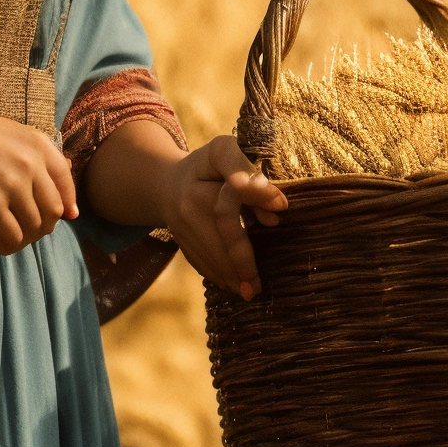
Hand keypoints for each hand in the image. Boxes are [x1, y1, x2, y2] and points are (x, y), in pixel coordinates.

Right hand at [0, 101, 78, 253]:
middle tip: (18, 227)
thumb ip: (34, 160)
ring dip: (19, 238)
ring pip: (34, 229)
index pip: (66, 184)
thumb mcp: (5, 135)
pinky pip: (11, 239)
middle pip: (53, 212)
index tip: (60, 218)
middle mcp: (30, 163)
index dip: (65, 206)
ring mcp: (12, 184)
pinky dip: (1, 244)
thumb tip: (67, 205)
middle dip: (39, 226)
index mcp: (36, 144)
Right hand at [157, 135, 288, 300]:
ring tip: (249, 291)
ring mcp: (179, 217)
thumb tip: (279, 208)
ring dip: (230, 274)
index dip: (256, 192)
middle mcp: (192, 190)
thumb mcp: (229, 155)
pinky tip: (230, 285)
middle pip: (222, 226)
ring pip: (209, 250)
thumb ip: (253, 174)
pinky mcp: (177, 236)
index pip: (236, 172)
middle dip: (242, 258)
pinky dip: (215, 273)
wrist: (165, 183)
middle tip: (258, 285)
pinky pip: (197, 258)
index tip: (282, 208)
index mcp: (212, 159)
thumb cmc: (209, 168)